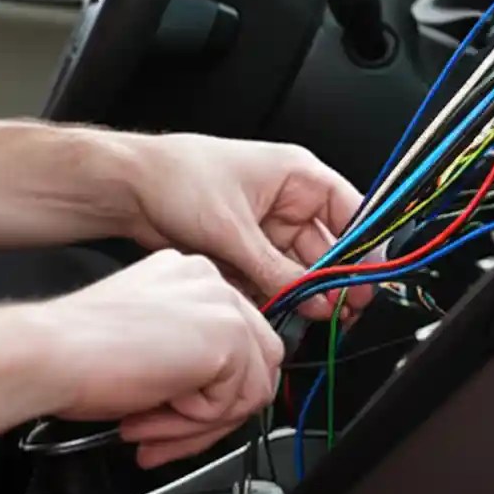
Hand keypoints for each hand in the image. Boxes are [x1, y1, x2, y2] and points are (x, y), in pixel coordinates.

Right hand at [27, 249, 282, 467]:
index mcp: (188, 277)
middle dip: (213, 414)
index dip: (206, 394)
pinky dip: (197, 424)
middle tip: (165, 437)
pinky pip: (236, 402)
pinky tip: (152, 415)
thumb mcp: (146, 346)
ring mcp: (223, 304)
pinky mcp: (228, 334)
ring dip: (202, 424)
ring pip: (252, 387)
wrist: (48, 354)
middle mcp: (210, 281)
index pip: (234, 342)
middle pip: (254, 363)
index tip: (169, 419)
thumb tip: (213, 396)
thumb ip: (186, 358)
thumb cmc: (74, 352)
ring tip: (150, 428)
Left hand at [117, 133, 372, 319]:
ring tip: (305, 317)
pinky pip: (272, 277)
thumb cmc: (177, 178)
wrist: (127, 187)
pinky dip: (273, 294)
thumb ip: (276, 269)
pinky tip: (273, 311)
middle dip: (331, 281)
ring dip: (302, 293)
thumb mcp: (233, 229)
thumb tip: (314, 297)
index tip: (367, 282)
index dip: (363, 249)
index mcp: (297, 176)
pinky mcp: (245, 249)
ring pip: (299, 268)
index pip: (351, 212)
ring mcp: (267, 227)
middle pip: (328, 247)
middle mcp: (288, 201)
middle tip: (339, 311)